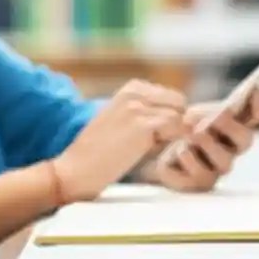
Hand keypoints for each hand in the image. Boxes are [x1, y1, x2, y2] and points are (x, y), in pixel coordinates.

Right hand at [52, 80, 187, 201]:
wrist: (75, 170)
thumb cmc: (100, 154)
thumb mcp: (124, 122)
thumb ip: (149, 115)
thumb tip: (184, 120)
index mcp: (131, 88)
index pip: (173, 97)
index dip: (170, 119)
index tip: (156, 137)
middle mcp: (135, 92)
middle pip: (180, 104)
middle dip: (176, 124)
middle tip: (158, 145)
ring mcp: (138, 106)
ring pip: (180, 116)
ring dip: (173, 135)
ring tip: (152, 151)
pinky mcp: (142, 125)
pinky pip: (177, 128)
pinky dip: (174, 142)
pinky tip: (154, 154)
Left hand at [147, 88, 258, 191]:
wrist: (154, 156)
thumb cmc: (180, 133)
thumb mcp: (192, 116)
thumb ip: (205, 114)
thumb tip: (207, 118)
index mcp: (233, 128)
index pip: (254, 114)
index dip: (258, 102)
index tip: (255, 87)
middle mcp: (230, 150)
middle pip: (245, 140)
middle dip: (232, 126)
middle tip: (217, 117)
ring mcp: (217, 169)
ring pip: (225, 161)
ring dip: (209, 144)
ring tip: (193, 135)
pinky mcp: (199, 184)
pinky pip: (199, 174)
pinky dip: (188, 159)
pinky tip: (180, 151)